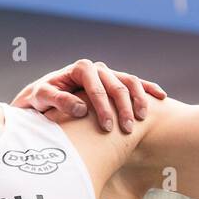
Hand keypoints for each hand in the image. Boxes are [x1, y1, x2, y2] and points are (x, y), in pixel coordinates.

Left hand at [12, 59, 166, 132]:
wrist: (40, 97)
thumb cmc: (38, 99)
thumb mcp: (40, 98)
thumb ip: (57, 100)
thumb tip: (82, 108)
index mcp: (80, 68)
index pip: (97, 87)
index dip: (103, 107)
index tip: (107, 128)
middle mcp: (96, 68)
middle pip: (117, 85)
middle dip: (123, 108)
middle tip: (126, 130)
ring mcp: (107, 74)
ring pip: (130, 82)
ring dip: (139, 99)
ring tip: (142, 118)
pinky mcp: (113, 81)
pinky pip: (134, 83)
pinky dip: (148, 89)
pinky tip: (160, 97)